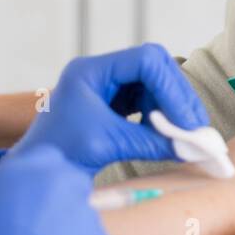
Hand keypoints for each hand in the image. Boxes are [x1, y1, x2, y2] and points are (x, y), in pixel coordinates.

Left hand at [13, 43, 208, 172]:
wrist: (40, 173)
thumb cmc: (61, 156)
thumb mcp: (110, 144)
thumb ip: (151, 142)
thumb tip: (190, 147)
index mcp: (91, 71)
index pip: (144, 61)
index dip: (170, 87)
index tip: (185, 119)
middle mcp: (101, 72)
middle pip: (154, 67)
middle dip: (176, 96)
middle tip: (194, 125)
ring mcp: (108, 85)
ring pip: (155, 83)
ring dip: (172, 106)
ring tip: (184, 133)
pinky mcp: (114, 101)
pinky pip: (148, 98)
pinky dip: (162, 115)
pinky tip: (168, 133)